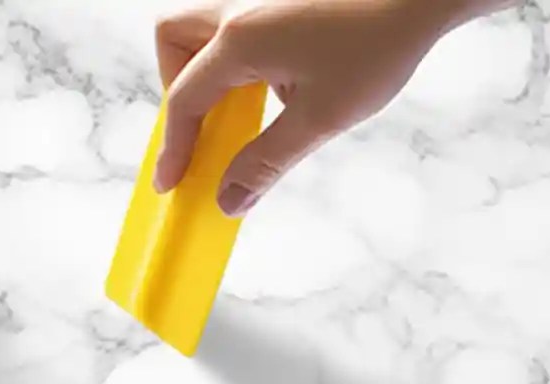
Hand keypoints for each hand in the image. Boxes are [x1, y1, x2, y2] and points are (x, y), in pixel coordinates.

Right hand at [154, 0, 488, 215]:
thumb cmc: (379, 43)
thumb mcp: (321, 117)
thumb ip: (266, 161)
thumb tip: (228, 199)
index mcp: (239, 38)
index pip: (184, 99)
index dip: (173, 147)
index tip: (170, 182)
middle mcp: (238, 6)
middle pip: (174, 41)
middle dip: (177, 87)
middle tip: (207, 124)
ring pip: (201, 25)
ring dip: (208, 67)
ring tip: (248, 103)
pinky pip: (236, 20)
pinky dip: (240, 52)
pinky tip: (285, 74)